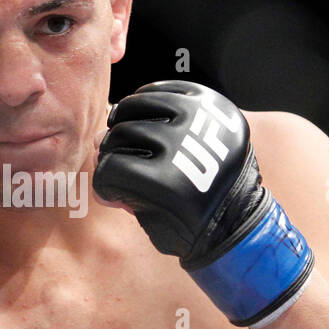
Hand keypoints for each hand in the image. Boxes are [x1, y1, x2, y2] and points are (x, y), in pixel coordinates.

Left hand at [92, 80, 313, 326]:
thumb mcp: (192, 145)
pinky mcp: (162, 181)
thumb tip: (98, 132)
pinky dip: (105, 185)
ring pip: (116, 138)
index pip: (151, 93)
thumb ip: (150, 131)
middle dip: (118, 140)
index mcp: (210, 103)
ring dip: (110, 161)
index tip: (140, 144)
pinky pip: (110, 170)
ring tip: (124, 183)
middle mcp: (197, 118)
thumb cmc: (204, 190)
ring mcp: (180, 147)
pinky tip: (117, 197)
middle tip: (126, 167)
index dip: (136, 117)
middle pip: (128, 113)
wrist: (230, 235)